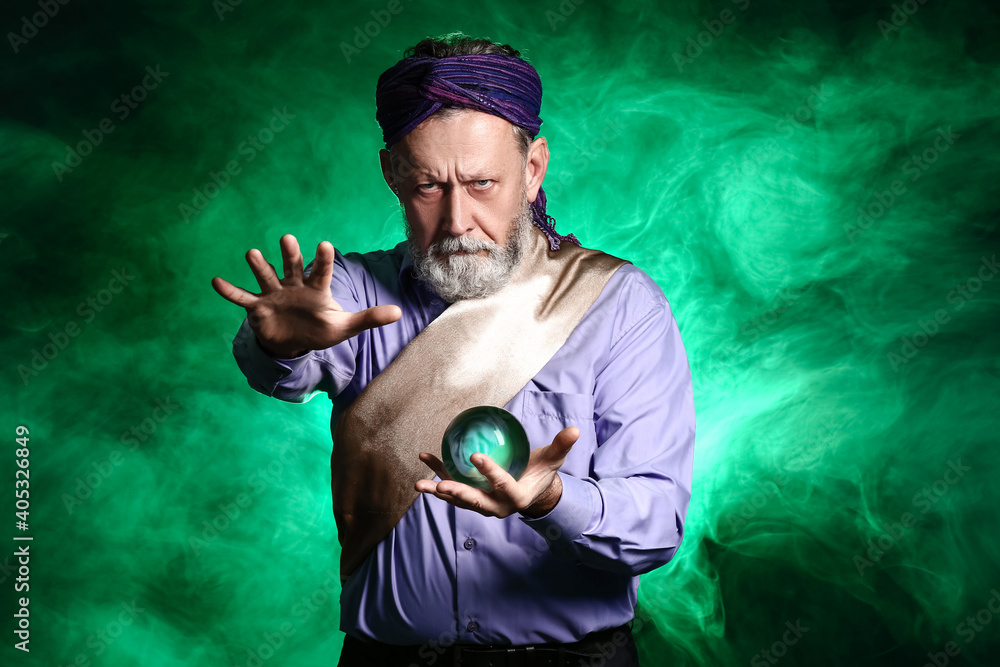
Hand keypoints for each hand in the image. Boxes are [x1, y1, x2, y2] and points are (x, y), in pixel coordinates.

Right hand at [212, 234, 400, 356]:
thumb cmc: (319, 329)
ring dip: (259, 266)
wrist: (294, 341)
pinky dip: (230, 291)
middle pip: (292, 266)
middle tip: (287, 239)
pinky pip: (243, 298)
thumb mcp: (345, 326)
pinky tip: (216, 281)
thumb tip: (399, 313)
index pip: (321, 271)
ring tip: (251, 253)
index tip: (325, 245)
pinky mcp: (258, 307)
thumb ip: (369, 317)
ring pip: (266, 276)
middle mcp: (294, 285)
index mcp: (316, 288)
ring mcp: (274, 294)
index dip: (323, 260)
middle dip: (290, 254)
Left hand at [415, 426, 579, 518]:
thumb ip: (561, 446)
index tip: (475, 456)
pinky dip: (438, 474)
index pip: (503, 486)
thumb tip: (575, 429)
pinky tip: (426, 458)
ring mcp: (482, 505)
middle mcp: (497, 507)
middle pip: (475, 501)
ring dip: (438, 490)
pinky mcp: (472, 498)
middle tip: (441, 485)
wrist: (532, 492)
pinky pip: (452, 487)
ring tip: (419, 483)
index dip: (490, 473)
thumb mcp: (553, 460)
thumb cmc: (542, 472)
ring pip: (458, 499)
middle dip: (457, 494)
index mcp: (517, 498)